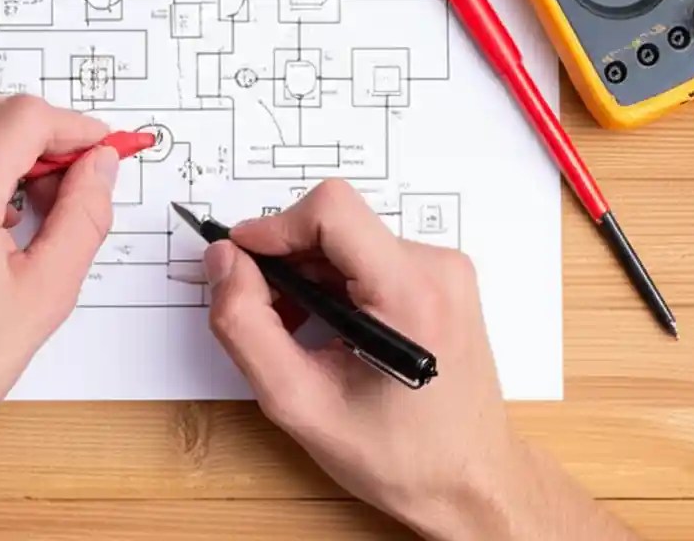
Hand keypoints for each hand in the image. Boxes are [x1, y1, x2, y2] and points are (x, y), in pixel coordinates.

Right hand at [204, 180, 634, 539]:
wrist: (471, 483)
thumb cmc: (400, 457)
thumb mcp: (299, 403)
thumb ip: (246, 326)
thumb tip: (223, 262)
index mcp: (411, 294)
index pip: (332, 210)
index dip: (273, 227)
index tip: (240, 262)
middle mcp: (437, 267)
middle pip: (334, 224)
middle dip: (285, 261)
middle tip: (264, 316)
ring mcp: (444, 270)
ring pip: (347, 240)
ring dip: (307, 277)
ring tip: (295, 333)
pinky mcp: (441, 280)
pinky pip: (369, 256)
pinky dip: (334, 284)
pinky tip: (325, 330)